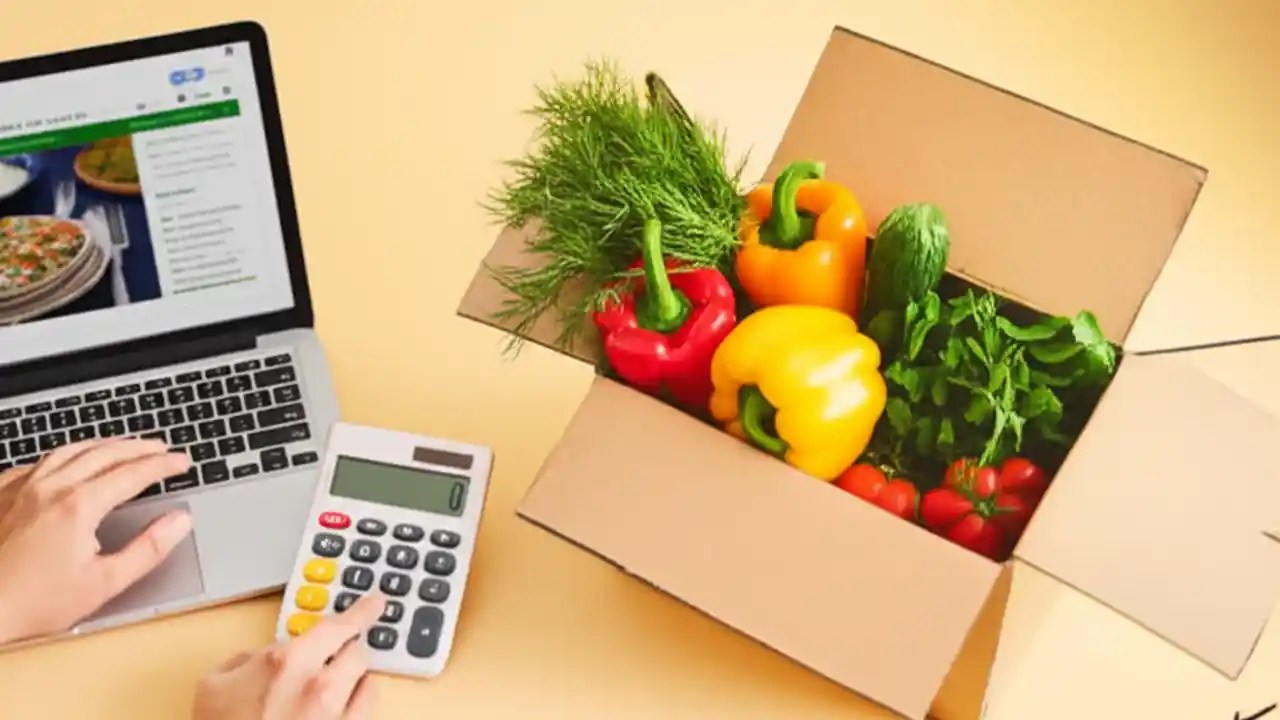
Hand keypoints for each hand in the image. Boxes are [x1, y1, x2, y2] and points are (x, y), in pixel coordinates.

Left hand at [0, 438, 193, 643]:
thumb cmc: (31, 604)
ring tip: (121, 446)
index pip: (132, 474)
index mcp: (78, 506)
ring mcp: (20, 489)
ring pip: (68, 451)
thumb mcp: (103, 583)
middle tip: (160, 449)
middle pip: (103, 453)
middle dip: (137, 448)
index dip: (162, 465)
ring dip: (101, 445)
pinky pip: (34, 463)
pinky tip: (65, 463)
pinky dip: (61, 456)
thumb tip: (179, 523)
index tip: (181, 462)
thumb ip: (148, 549)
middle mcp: (49, 488)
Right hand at [193, 593, 385, 719]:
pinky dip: (359, 700)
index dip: (362, 611)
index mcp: (286, 662)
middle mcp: (318, 685)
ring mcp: (335, 715)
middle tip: (333, 657)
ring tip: (331, 688)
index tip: (376, 602)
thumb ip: (247, 658)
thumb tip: (268, 654)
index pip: (338, 625)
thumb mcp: (214, 685)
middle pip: (357, 650)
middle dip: (346, 651)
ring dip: (353, 677)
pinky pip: (368, 707)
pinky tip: (341, 705)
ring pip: (367, 678)